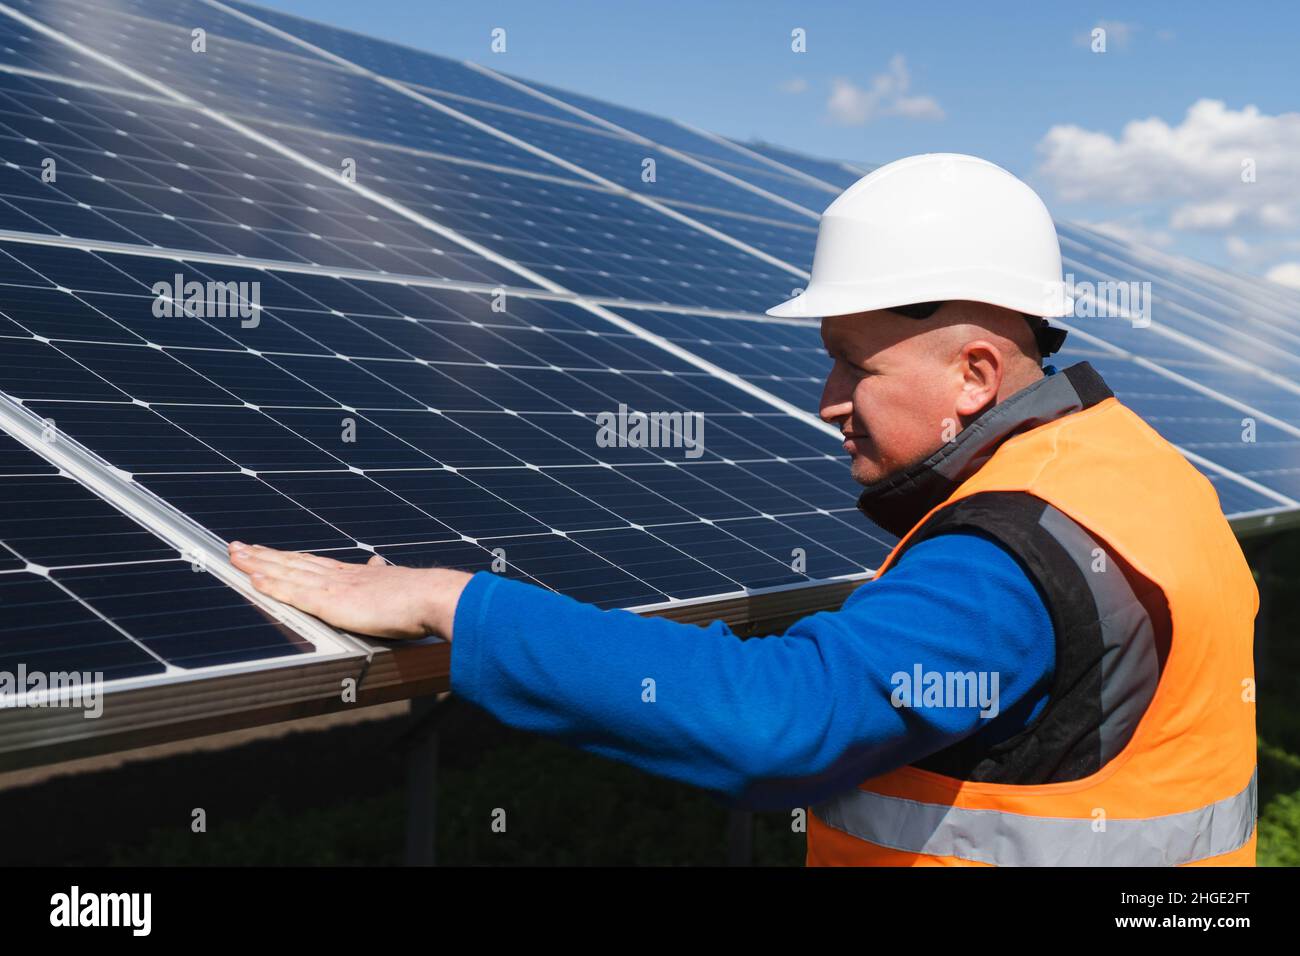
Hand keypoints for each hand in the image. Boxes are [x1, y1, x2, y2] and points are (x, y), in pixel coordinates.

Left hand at [228, 542, 471, 640]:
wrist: (432, 596)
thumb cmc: (422, 597)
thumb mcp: (397, 582)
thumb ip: (381, 576)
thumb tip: (377, 564)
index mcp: (354, 575)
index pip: (311, 563)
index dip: (285, 557)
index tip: (265, 550)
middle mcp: (339, 576)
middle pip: (292, 562)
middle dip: (262, 554)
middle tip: (235, 545)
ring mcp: (334, 588)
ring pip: (288, 572)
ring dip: (258, 564)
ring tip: (235, 555)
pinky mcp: (333, 603)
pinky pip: (295, 593)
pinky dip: (272, 585)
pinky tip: (253, 579)